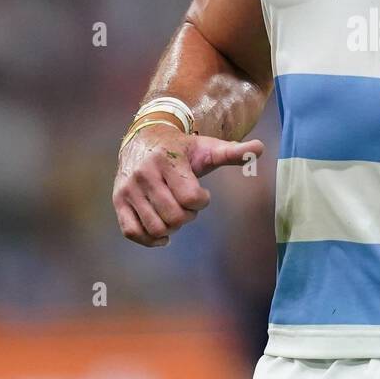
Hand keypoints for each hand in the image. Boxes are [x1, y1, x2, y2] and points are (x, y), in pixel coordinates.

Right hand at [113, 124, 263, 246]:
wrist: (144, 138)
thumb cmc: (183, 149)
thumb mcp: (207, 148)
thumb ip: (233, 152)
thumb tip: (261, 148)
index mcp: (168, 160)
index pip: (190, 198)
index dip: (201, 202)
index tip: (201, 194)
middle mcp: (144, 174)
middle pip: (173, 217)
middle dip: (187, 216)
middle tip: (187, 206)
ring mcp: (128, 188)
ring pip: (155, 227)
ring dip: (171, 228)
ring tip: (175, 214)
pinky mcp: (118, 201)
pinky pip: (132, 232)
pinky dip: (149, 239)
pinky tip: (162, 234)